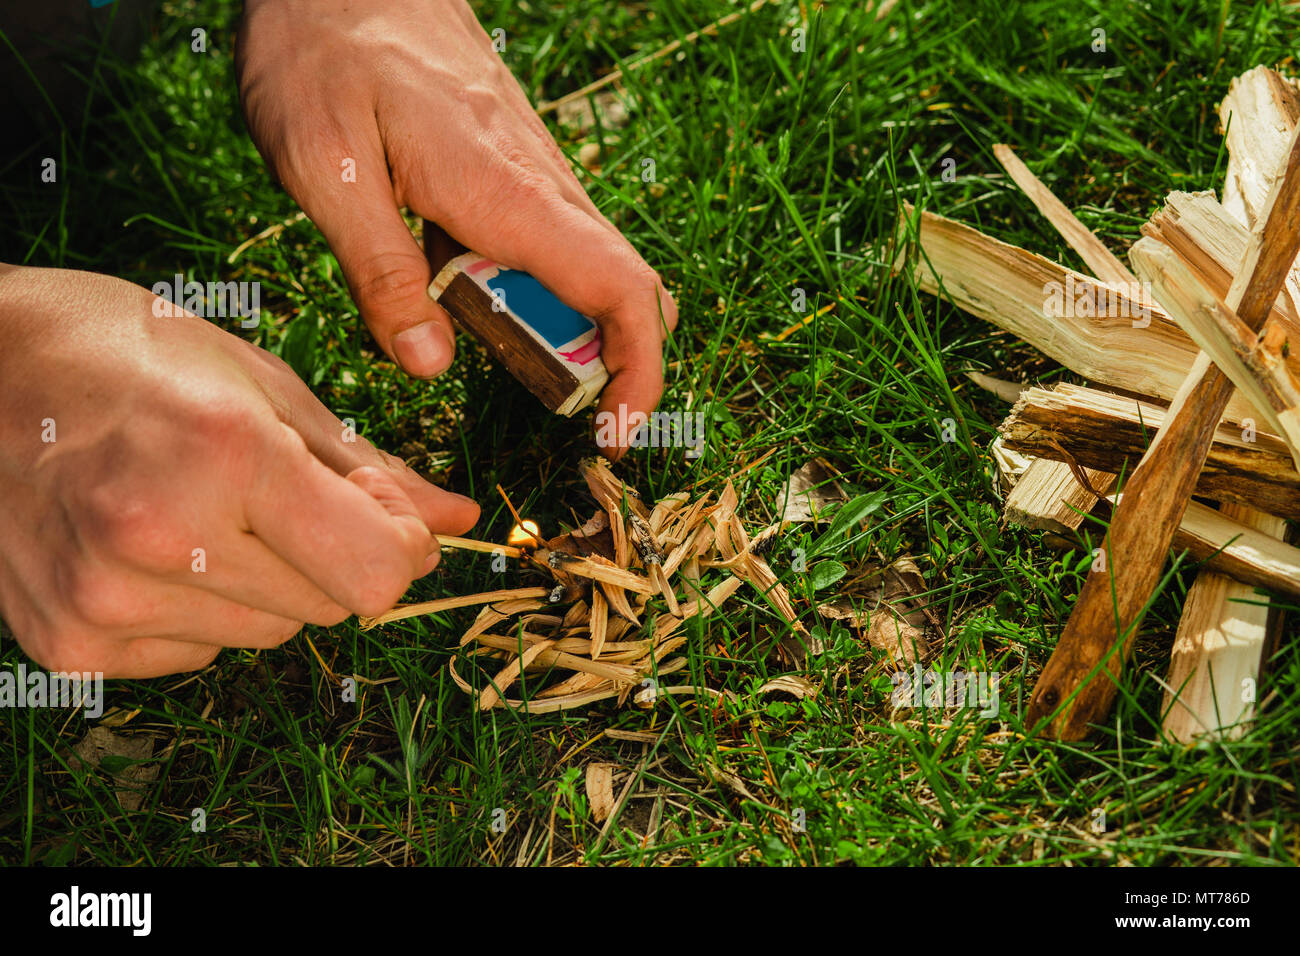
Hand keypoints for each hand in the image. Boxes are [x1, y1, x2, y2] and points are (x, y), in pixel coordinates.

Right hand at [0, 265, 478, 677]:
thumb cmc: (125, 352)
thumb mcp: (263, 385)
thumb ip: (370, 467)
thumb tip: (457, 522)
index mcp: (227, 454)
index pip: (377, 572)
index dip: (399, 546)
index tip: (380, 512)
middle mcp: (162, 538)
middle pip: (330, 607)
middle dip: (331, 553)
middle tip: (272, 491)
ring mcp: (106, 599)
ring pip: (269, 634)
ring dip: (266, 581)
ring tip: (202, 507)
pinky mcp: (70, 641)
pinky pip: (198, 652)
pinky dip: (202, 608)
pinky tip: (156, 545)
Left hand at [236, 0, 676, 448]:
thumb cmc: (321, 47)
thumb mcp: (324, 168)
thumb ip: (380, 272)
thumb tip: (430, 366)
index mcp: (505, 190)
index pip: (620, 289)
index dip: (642, 368)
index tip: (621, 429)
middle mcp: (539, 181)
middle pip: (624, 286)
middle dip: (619, 364)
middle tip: (572, 421)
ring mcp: (532, 167)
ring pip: (595, 264)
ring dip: (581, 330)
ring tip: (521, 370)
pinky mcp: (513, 160)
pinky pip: (556, 238)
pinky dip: (549, 291)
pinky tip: (480, 301)